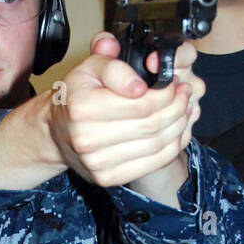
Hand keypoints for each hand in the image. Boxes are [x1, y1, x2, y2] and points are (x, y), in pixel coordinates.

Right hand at [48, 33, 204, 190]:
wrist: (58, 132)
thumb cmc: (77, 96)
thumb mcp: (90, 68)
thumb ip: (113, 65)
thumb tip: (139, 85)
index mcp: (83, 108)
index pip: (141, 104)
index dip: (166, 94)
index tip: (175, 83)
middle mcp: (87, 139)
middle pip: (151, 126)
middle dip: (177, 108)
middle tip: (185, 95)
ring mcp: (98, 163)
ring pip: (156, 146)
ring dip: (178, 127)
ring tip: (184, 111)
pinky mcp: (108, 178)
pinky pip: (152, 164)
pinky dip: (172, 147)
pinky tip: (177, 132)